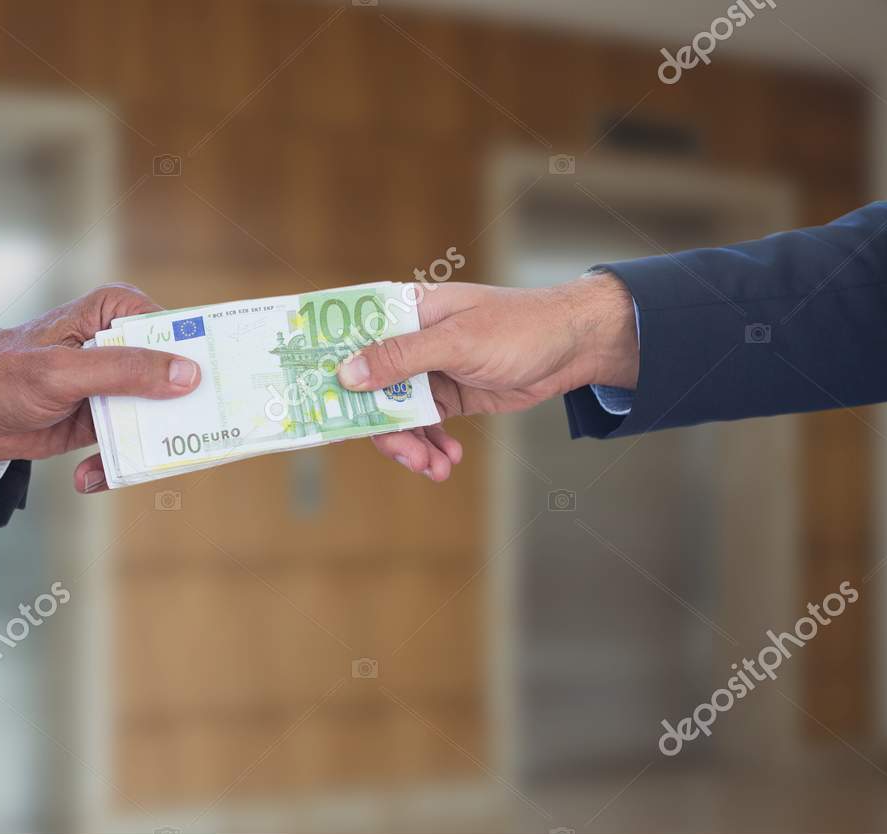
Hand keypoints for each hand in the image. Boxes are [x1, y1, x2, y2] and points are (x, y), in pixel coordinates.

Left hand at [0, 284, 199, 479]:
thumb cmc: (8, 374)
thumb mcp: (65, 371)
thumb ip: (125, 370)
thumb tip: (187, 375)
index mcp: (119, 312)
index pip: (177, 332)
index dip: (202, 360)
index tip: (223, 393)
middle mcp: (125, 344)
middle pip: (176, 380)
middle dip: (180, 416)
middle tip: (197, 445)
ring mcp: (119, 384)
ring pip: (158, 418)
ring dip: (145, 449)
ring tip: (123, 468)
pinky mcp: (108, 417)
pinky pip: (131, 443)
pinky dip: (115, 465)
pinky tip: (86, 477)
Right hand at [335, 275, 638, 480]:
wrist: (573, 347)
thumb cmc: (518, 328)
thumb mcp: (457, 342)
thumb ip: (401, 358)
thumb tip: (346, 374)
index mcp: (403, 312)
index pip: (349, 337)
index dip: (327, 369)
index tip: (313, 406)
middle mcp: (407, 341)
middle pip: (368, 389)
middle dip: (383, 429)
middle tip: (407, 456)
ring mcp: (426, 371)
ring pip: (396, 416)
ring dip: (411, 446)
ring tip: (434, 468)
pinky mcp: (446, 395)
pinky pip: (423, 427)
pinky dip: (432, 447)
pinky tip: (448, 460)